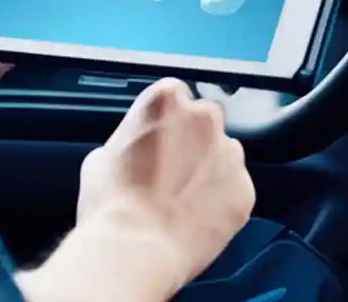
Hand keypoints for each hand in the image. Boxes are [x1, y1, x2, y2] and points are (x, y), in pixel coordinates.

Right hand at [76, 78, 254, 290]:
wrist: (135, 250)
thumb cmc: (111, 203)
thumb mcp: (101, 157)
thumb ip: (130, 141)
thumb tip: (136, 150)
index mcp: (167, 100)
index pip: (173, 96)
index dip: (164, 122)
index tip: (157, 142)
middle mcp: (206, 118)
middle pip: (204, 122)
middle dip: (192, 142)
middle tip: (170, 173)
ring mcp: (230, 155)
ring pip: (223, 156)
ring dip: (209, 171)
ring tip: (183, 202)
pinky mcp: (246, 191)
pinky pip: (235, 191)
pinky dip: (222, 202)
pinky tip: (197, 220)